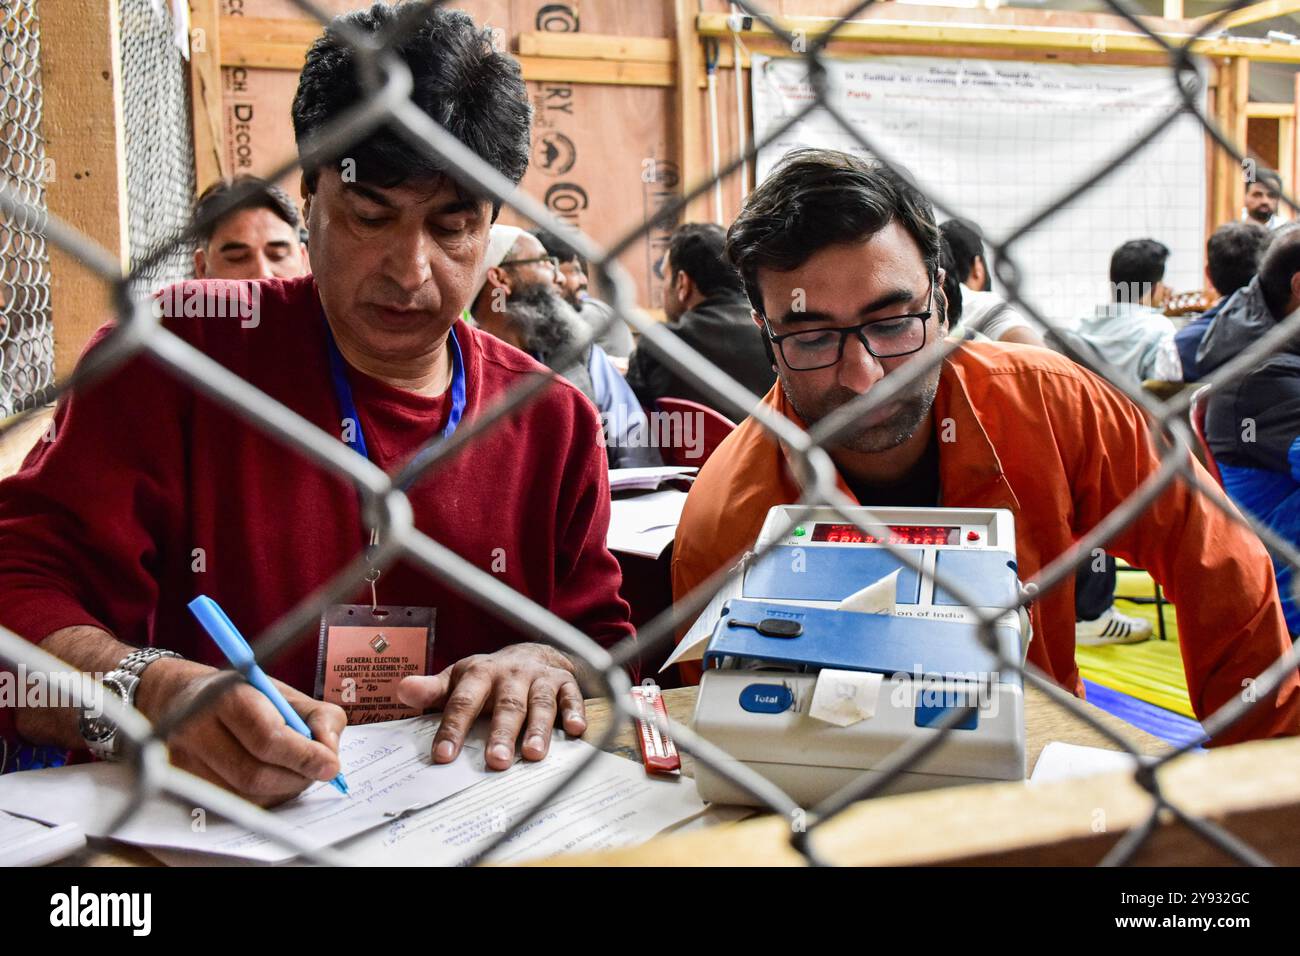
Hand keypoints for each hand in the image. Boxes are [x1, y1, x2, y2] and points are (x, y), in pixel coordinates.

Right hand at [136, 659, 346, 807]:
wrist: (179, 699)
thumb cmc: (241, 695)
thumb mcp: (284, 692)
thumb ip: (318, 716)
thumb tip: (330, 752)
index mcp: (227, 696)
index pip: (267, 737)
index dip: (303, 755)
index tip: (330, 765)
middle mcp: (197, 728)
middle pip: (255, 774)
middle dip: (296, 778)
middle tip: (317, 771)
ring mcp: (182, 760)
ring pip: (243, 795)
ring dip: (281, 791)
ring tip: (293, 771)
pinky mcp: (179, 783)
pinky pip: (230, 804)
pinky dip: (260, 798)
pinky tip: (269, 779)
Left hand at [397, 643, 585, 770]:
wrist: (532, 653)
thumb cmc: (489, 677)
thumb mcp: (458, 679)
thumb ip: (433, 690)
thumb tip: (402, 690)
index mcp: (480, 674)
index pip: (463, 701)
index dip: (453, 728)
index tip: (443, 756)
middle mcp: (511, 674)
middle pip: (506, 705)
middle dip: (502, 733)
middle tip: (495, 762)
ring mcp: (540, 678)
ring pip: (540, 703)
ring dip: (539, 728)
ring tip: (533, 754)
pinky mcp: (565, 682)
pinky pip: (572, 696)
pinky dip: (575, 712)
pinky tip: (576, 730)